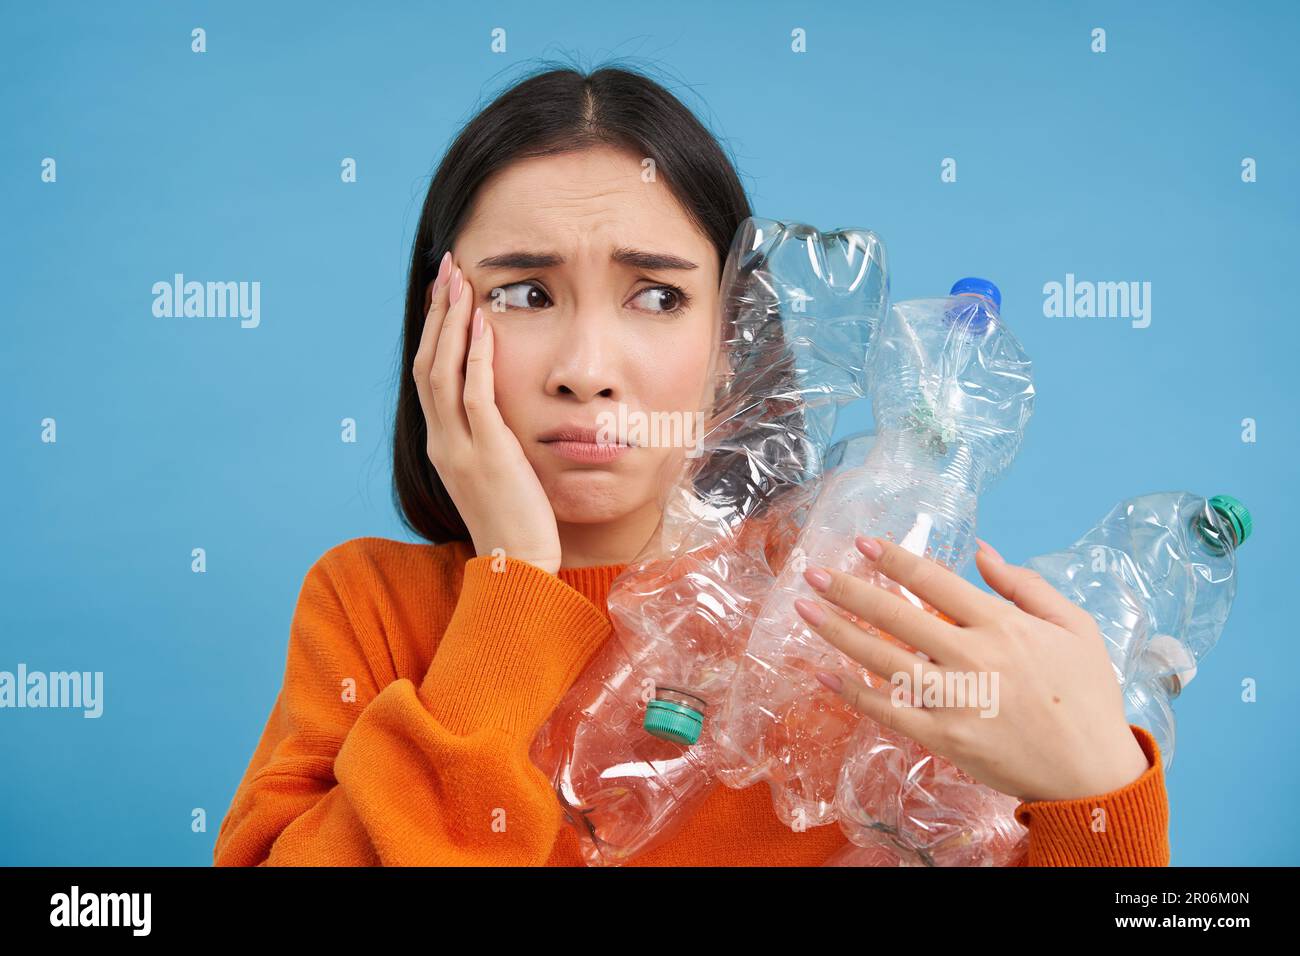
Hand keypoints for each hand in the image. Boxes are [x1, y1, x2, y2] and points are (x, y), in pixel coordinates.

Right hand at [412, 252, 562, 573]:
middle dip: (438, 312)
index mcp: (443, 444)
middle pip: (427, 362)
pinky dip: (476, 355)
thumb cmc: (516, 522)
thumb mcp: (497, 471)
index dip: (435, 330)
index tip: (445, 292)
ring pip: (442, 371)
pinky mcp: (487, 452)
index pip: (429, 374)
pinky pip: (475, 394)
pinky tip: (484, 324)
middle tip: (447, 269)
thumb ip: (492, 437)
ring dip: (452, 322)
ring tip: (461, 282)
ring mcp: (459, 447)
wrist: (518, 567)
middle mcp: (442, 441)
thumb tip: (504, 408)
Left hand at [796, 535, 1151, 802]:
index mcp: (1003, 625)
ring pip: (884, 660)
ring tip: (805, 611)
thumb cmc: (1088, 695)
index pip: (936, 582)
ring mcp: (956, 700)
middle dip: (850, 591)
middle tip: (813, 574)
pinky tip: (823, 675)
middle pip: (898, 616)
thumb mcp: (1074, 627)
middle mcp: (974, 657)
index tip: (862, 543)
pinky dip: (853, 693)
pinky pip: (890, 711)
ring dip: (839, 633)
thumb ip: (1025, 585)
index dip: (896, 559)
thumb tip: (981, 551)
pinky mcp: (946, 738)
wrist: (1095, 774)